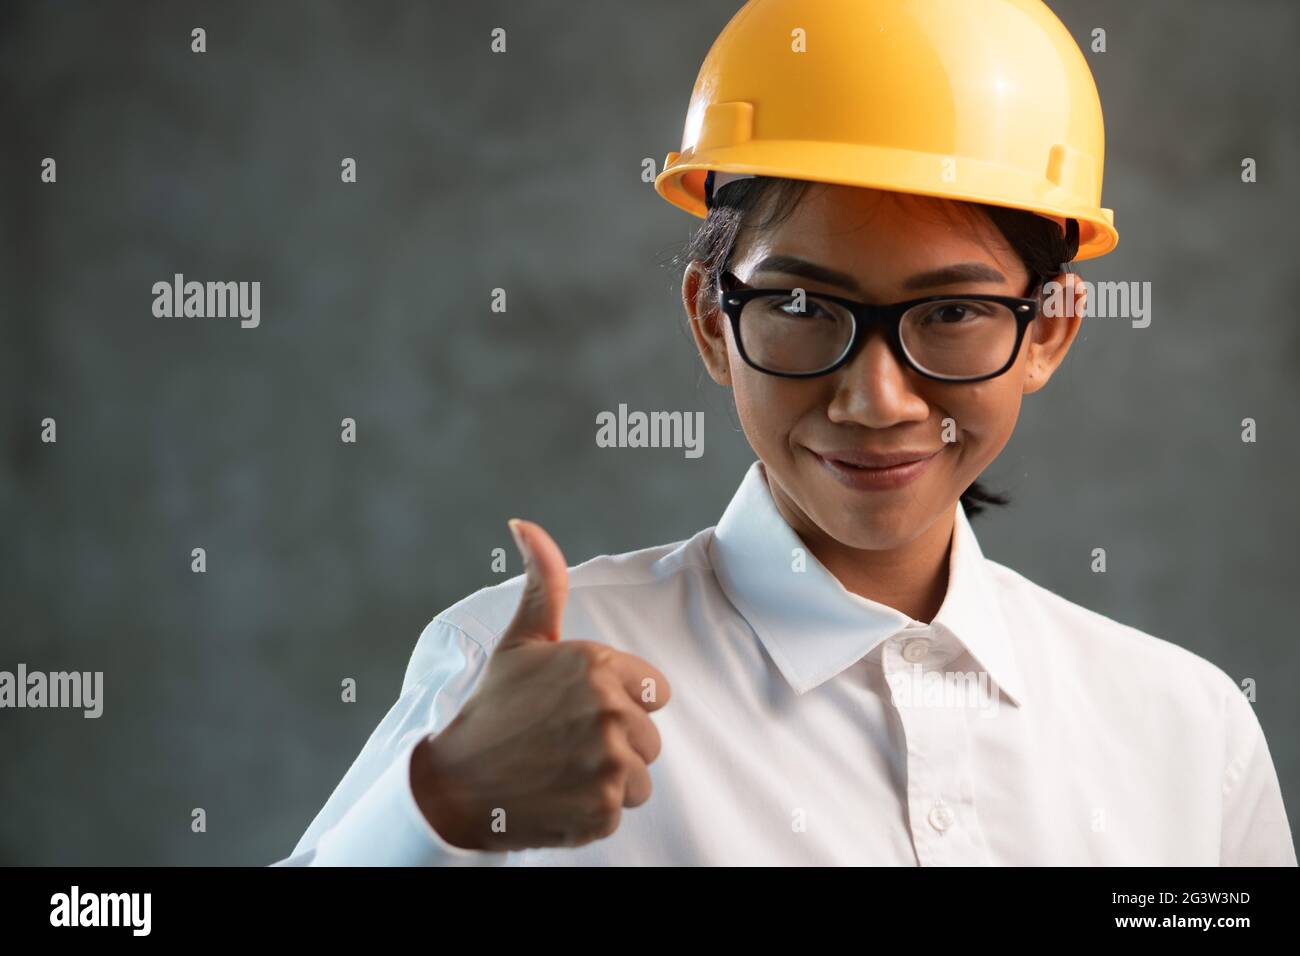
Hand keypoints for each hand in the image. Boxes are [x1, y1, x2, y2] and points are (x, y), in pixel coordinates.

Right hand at [411, 518, 671, 850]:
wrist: (453, 786)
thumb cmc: (491, 710)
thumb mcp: (520, 642)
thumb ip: (544, 584)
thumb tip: (524, 523)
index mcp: (597, 665)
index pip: (656, 693)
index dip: (622, 704)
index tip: (578, 712)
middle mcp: (609, 711)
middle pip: (650, 740)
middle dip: (615, 746)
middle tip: (563, 745)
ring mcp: (607, 763)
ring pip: (640, 780)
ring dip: (607, 783)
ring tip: (560, 772)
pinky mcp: (603, 810)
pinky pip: (619, 813)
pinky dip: (591, 814)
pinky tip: (556, 798)